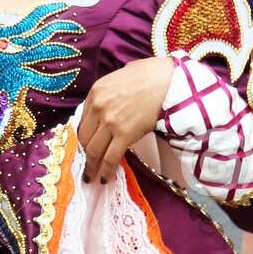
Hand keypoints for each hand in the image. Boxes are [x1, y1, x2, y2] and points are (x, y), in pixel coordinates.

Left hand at [78, 57, 172, 182]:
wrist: (169, 80)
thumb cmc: (150, 74)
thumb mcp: (119, 77)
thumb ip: (109, 93)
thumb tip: (109, 104)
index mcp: (95, 92)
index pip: (83, 121)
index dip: (83, 137)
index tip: (84, 147)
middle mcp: (98, 107)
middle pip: (85, 138)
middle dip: (84, 154)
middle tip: (85, 166)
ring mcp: (110, 122)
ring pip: (94, 151)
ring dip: (91, 167)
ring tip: (91, 178)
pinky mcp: (125, 134)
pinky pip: (110, 157)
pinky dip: (105, 170)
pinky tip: (104, 178)